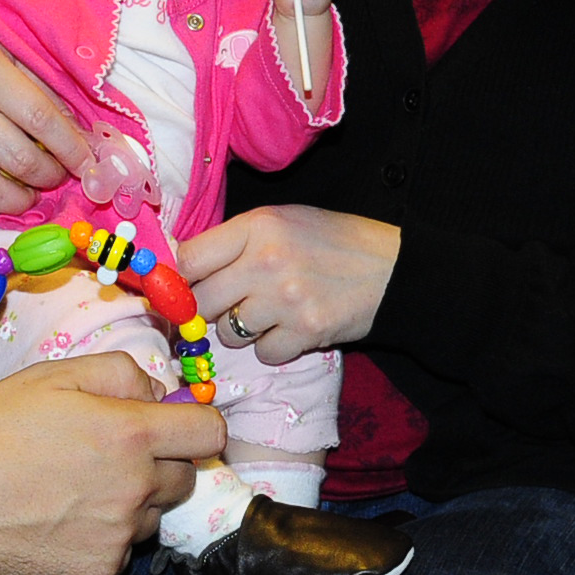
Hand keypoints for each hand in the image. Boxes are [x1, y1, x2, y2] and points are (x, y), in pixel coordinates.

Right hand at [0, 28, 93, 217]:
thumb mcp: (6, 54)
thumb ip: (42, 91)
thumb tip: (78, 136)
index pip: (40, 119)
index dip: (70, 148)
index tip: (86, 164)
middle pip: (18, 158)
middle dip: (48, 176)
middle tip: (55, 176)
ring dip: (19, 200)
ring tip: (29, 194)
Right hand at [0, 353, 225, 574]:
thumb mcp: (51, 376)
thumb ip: (120, 373)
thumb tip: (160, 391)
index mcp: (130, 434)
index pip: (211, 432)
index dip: (195, 424)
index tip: (172, 424)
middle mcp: (135, 489)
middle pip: (185, 477)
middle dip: (161, 462)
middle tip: (109, 454)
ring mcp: (118, 537)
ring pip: (153, 516)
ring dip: (132, 502)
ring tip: (74, 488)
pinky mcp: (98, 573)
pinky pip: (121, 550)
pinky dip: (101, 537)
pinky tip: (58, 521)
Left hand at [172, 204, 399, 363]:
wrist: (395, 268)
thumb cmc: (335, 241)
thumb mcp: (283, 221)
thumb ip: (235, 241)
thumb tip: (180, 268)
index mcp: (258, 226)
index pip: (188, 259)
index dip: (179, 279)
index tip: (183, 289)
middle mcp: (266, 261)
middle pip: (201, 302)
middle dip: (209, 310)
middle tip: (226, 307)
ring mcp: (286, 299)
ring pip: (229, 333)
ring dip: (242, 331)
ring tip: (268, 315)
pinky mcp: (306, 332)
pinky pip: (263, 354)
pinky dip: (273, 348)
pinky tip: (291, 329)